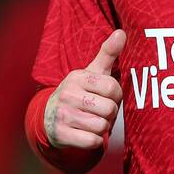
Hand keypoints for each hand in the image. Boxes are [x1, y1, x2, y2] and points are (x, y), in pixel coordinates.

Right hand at [46, 30, 125, 149]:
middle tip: (99, 111)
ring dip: (102, 128)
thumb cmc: (80, 92)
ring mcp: (62, 114)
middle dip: (109, 114)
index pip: (113, 88)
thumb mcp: (92, 72)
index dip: (115, 96)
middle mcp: (67, 94)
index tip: (106, 97)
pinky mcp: (61, 134)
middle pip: (109, 109)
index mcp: (77, 77)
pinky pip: (92, 141)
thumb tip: (122, 32)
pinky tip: (86, 133)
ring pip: (102, 126)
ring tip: (92, 121)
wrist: (50, 118)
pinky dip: (94, 141)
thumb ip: (108, 53)